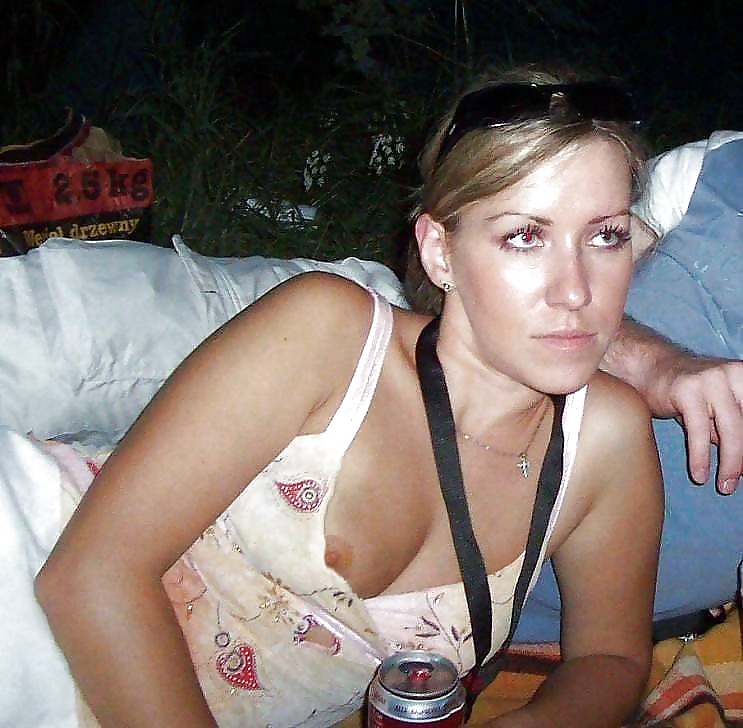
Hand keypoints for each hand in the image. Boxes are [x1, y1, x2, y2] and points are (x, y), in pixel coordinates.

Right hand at [645, 353, 742, 493]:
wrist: (650, 368)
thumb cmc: (690, 393)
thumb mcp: (720, 409)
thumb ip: (734, 430)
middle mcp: (737, 374)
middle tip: (738, 481)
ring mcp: (713, 379)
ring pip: (732, 428)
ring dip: (731, 462)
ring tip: (726, 485)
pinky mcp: (688, 389)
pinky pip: (699, 430)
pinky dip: (700, 456)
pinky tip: (699, 474)